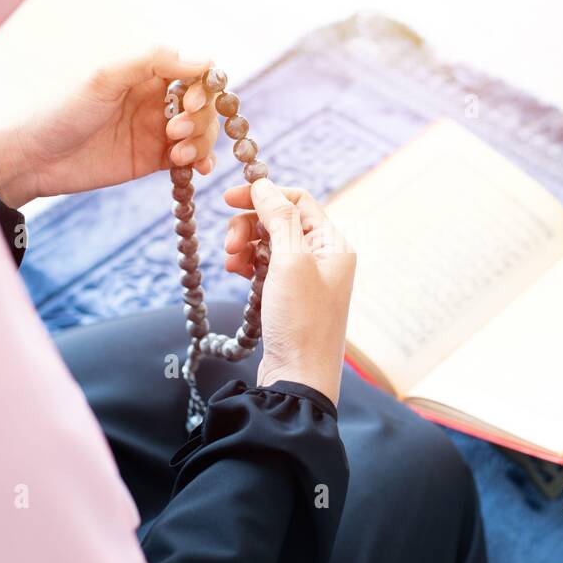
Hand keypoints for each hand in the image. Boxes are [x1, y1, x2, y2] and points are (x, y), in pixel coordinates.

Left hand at [0, 48, 220, 207]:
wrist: (33, 158)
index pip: (195, 71)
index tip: (190, 102)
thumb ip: (154, 62)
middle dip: (200, 118)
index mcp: (146, 71)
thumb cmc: (61, 109)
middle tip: (175, 131)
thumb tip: (204, 59)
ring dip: (201, 141)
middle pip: (204, 104)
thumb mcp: (105, 77)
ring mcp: (156, 129)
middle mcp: (155, 98)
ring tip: (179, 154)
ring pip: (201, 131)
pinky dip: (200, 161)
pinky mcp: (152, 159)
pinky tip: (197, 168)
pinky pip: (189, 158)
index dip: (203, 86)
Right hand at [223, 180, 356, 405]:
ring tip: (230, 262)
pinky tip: (235, 273)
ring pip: (268, 244)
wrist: (298, 378)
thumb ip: (278, 218)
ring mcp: (305, 279)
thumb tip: (264, 184)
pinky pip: (264, 268)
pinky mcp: (288, 298)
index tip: (228, 199)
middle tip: (229, 243)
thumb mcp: (290, 261)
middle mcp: (323, 258)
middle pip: (280, 221)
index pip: (298, 201)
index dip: (264, 195)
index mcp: (334, 244)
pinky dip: (247, 265)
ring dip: (245, 245)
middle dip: (249, 225)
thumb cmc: (300, 321)